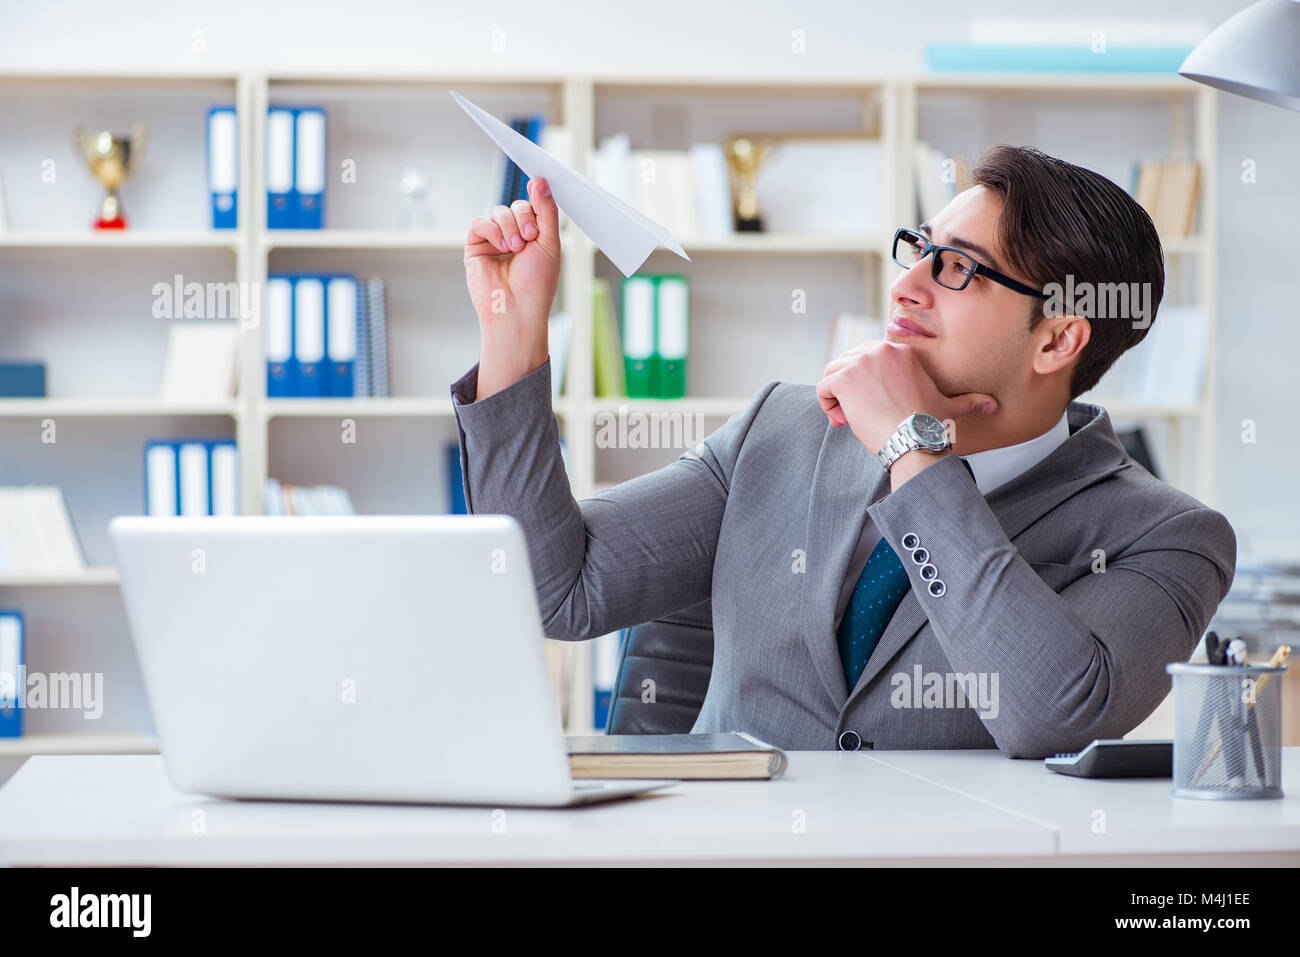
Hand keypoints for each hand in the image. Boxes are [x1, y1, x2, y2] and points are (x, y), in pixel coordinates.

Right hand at [464, 177, 560, 330]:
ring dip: (509, 226)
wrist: (516, 310)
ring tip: (516, 248)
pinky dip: (492, 229)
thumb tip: (539, 181)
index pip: (534, 207)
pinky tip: (501, 246)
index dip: (536, 198)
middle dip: (525, 218)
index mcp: (535, 237)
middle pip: (517, 206)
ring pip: (499, 212)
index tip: (538, 185)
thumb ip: (546, 211)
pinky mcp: (476, 247)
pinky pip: (480, 223)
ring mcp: (495, 241)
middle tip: (530, 238)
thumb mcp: (549, 243)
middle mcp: (515, 237)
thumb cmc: (537, 284)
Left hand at [816, 340, 997, 453]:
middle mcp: (879, 350)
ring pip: (831, 374)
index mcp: (899, 352)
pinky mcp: (844, 378)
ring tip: (849, 419)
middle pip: (846, 363)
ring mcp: (860, 362)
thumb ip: (968, 402)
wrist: (914, 439)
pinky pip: (822, 387)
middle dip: (847, 389)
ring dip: (835, 398)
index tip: (874, 407)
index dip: (864, 383)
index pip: (866, 358)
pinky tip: (843, 420)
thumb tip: (992, 405)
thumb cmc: (929, 426)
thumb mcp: (949, 408)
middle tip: (858, 415)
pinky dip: (826, 405)